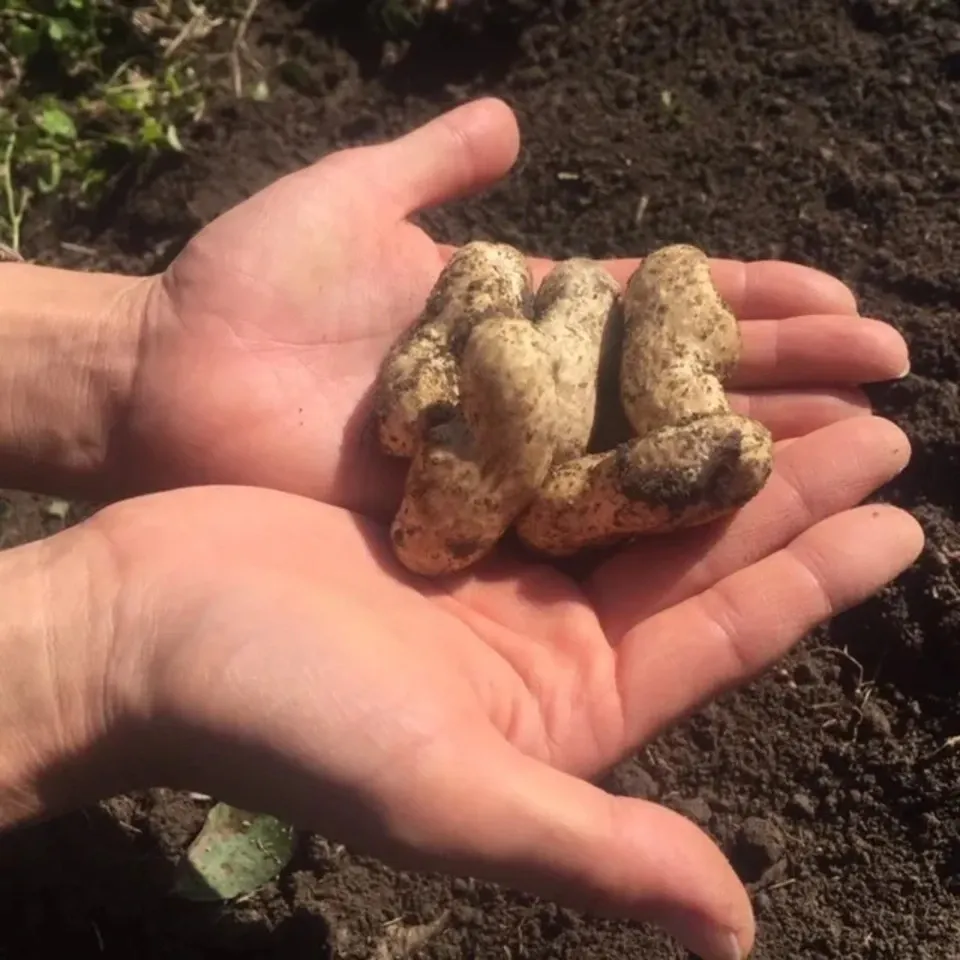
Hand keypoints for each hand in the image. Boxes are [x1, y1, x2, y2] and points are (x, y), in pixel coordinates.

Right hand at [53, 413, 918, 959]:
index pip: (723, 638)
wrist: (145, 628)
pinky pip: (558, 449)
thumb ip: (588, 856)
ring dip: (718, 444)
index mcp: (564, 712)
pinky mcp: (450, 506)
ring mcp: (499, 566)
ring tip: (805, 389)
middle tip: (882, 428)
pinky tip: (667, 366)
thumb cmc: (276, 716)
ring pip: (637, 493)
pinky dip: (616, 410)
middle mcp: (544, 638)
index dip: (818, 581)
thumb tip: (730, 932)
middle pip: (695, 554)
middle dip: (791, 494)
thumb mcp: (439, 795)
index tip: (904, 525)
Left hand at [123, 97, 910, 514]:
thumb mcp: (349, 200)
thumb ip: (432, 167)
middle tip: (891, 390)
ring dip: (751, 454)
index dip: (753, 308)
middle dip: (784, 384)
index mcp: (519, 315)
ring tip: (857, 452)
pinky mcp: (472, 522)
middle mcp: (531, 396)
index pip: (663, 312)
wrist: (168, 384)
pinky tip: (742, 520)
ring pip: (650, 458)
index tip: (845, 307)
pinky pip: (582, 521)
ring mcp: (507, 465)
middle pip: (678, 389)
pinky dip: (660, 518)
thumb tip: (508, 121)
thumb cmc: (247, 289)